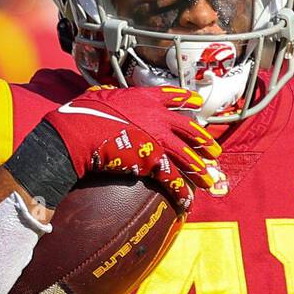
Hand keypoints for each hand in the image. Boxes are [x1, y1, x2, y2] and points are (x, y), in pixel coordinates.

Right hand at [42, 84, 226, 213]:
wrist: (79, 134)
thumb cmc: (83, 114)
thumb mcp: (98, 96)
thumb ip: (108, 95)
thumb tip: (102, 92)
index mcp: (144, 98)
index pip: (171, 96)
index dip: (186, 99)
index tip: (198, 103)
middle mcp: (157, 117)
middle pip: (188, 129)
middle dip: (203, 141)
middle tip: (214, 150)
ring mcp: (158, 139)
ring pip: (186, 156)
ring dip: (199, 170)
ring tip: (209, 180)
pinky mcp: (153, 161)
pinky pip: (172, 178)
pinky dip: (180, 192)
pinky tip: (187, 201)